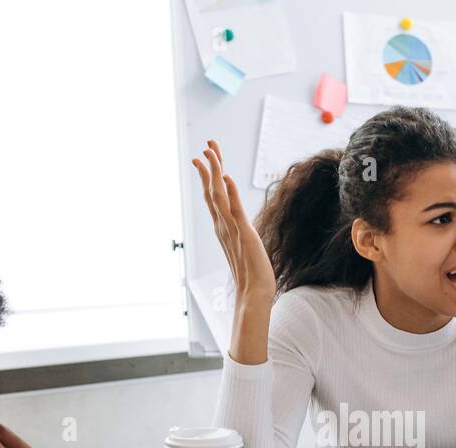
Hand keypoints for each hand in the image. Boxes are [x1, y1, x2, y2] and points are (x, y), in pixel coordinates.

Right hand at [192, 139, 275, 364]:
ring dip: (214, 171)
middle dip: (209, 165)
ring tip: (210, 151)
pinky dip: (231, 192)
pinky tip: (226, 176)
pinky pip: (235, 209)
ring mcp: (231, 229)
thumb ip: (239, 238)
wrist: (253, 295)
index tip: (201, 158)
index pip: (213, 197)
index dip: (207, 176)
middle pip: (212, 190)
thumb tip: (239, 234)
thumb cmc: (252, 276)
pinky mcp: (243, 234)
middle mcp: (223, 226)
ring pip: (219, 195)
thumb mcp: (244, 250)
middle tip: (206, 144)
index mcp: (223, 228)